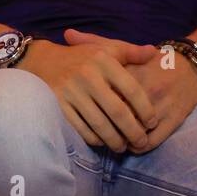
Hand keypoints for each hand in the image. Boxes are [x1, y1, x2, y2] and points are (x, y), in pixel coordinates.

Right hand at [16, 32, 158, 152]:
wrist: (42, 60)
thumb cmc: (81, 57)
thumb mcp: (105, 48)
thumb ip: (131, 52)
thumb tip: (154, 53)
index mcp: (103, 61)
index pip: (132, 91)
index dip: (146, 111)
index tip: (152, 123)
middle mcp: (88, 76)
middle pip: (118, 112)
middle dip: (133, 132)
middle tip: (141, 142)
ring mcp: (71, 91)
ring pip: (100, 124)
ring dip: (115, 140)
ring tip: (123, 147)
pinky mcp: (58, 103)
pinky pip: (80, 127)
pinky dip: (94, 138)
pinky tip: (101, 141)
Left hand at [78, 32, 196, 152]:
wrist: (188, 67)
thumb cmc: (146, 60)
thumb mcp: (120, 48)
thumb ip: (92, 42)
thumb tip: (67, 34)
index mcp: (128, 72)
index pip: (102, 95)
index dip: (88, 107)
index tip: (80, 111)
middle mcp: (144, 89)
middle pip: (117, 117)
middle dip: (104, 130)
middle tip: (96, 133)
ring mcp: (160, 105)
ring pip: (133, 132)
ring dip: (121, 141)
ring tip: (113, 142)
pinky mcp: (173, 119)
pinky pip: (152, 141)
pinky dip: (140, 147)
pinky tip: (133, 145)